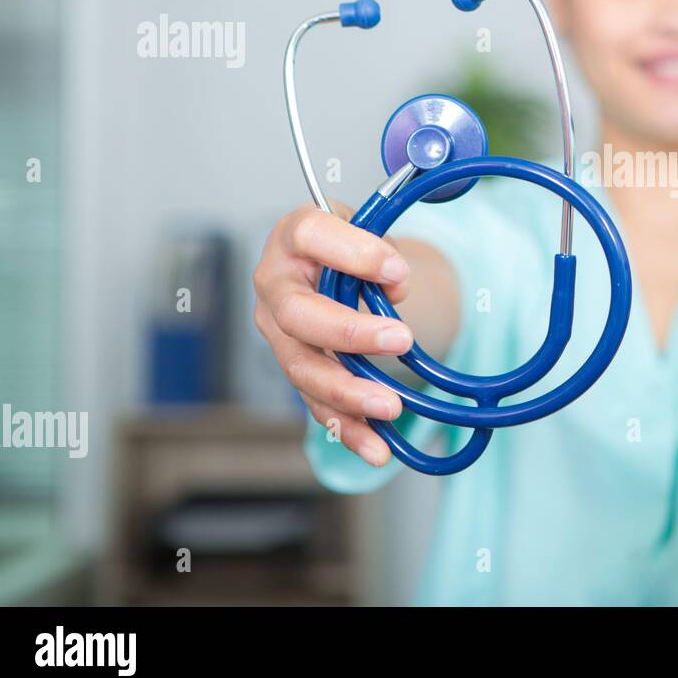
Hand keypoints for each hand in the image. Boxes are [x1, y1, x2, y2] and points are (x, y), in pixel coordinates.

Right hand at [252, 201, 411, 466]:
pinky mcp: (297, 368)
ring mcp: (280, 333)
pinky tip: (376, 448)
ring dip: (348, 393)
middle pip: (299, 315)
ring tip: (390, 407)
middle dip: (350, 332)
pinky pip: (316, 404)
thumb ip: (381, 250)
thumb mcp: (369, 229)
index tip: (397, 271)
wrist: (336, 265)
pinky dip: (348, 429)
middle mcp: (276, 286)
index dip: (352, 252)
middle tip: (400, 340)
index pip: (310, 235)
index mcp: (294, 236)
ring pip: (303, 368)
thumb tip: (394, 285)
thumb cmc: (349, 244)